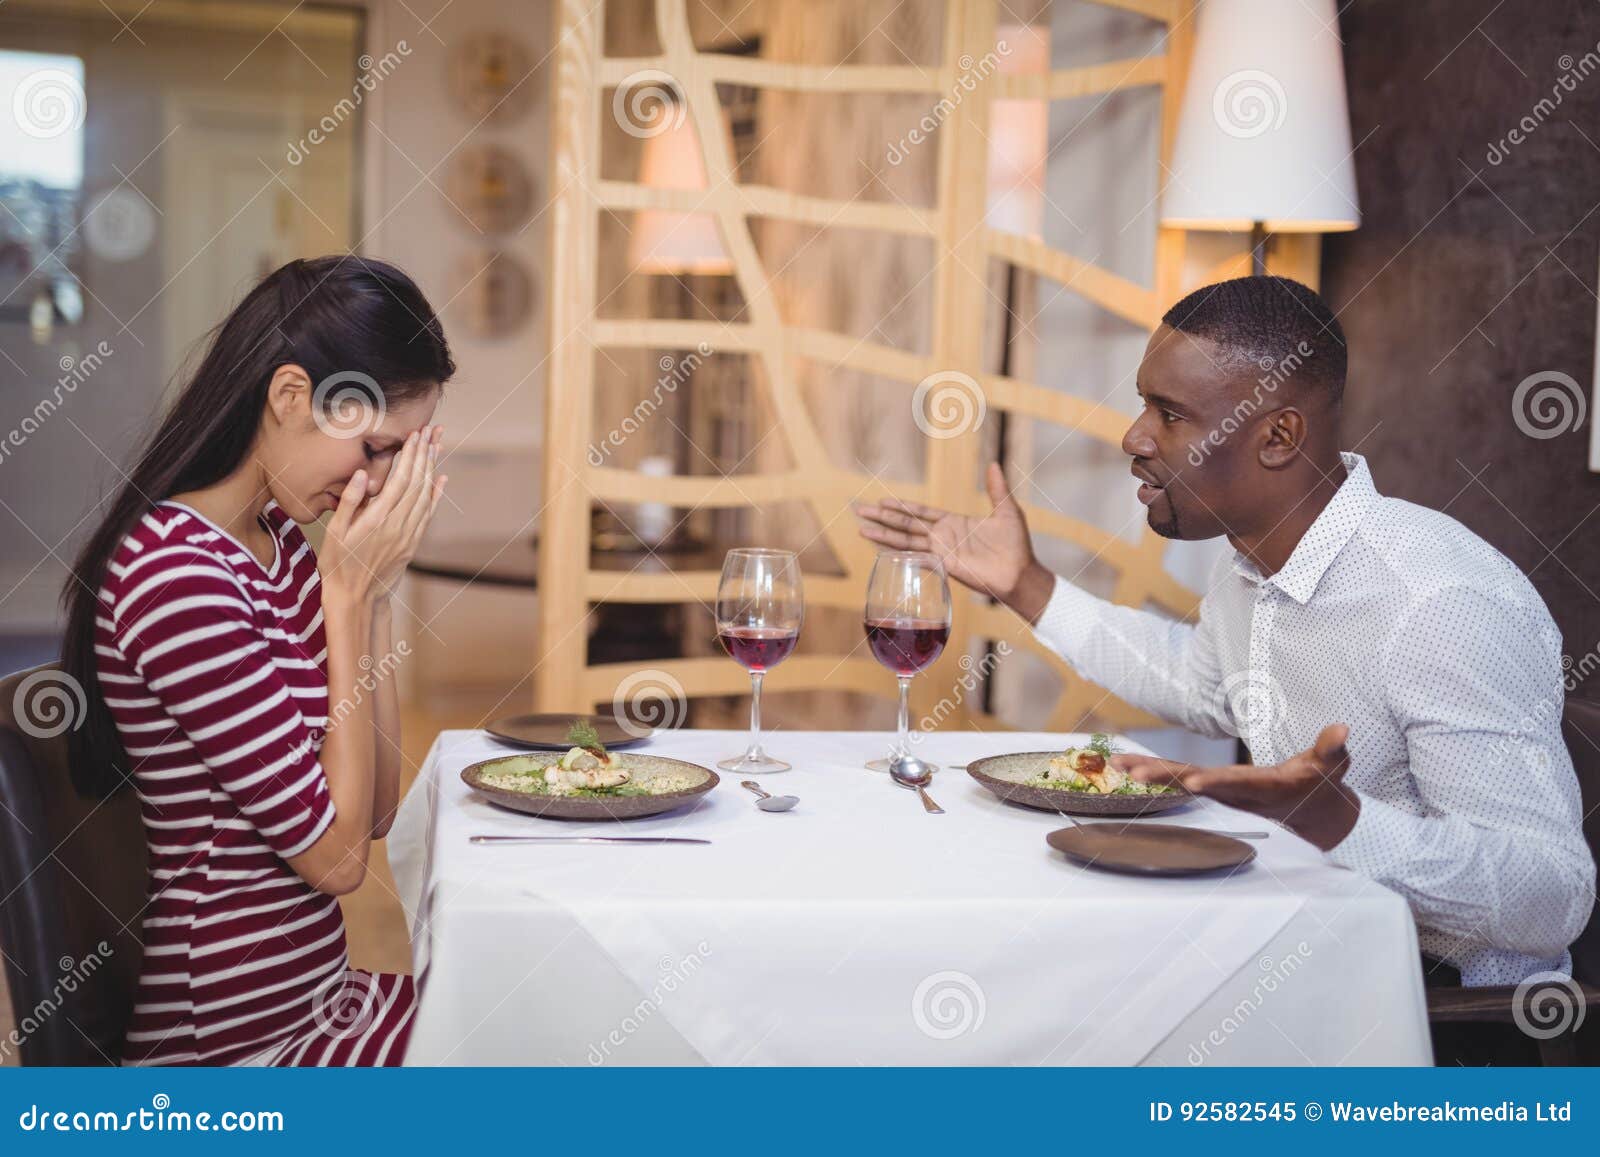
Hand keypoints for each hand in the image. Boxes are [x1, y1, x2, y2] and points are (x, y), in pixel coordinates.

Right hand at [318, 425, 446, 606]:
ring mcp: (408, 535)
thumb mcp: (334, 532)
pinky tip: (441, 478)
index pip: (401, 480)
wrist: (356, 600)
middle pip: (418, 483)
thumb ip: (350, 502)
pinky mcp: (412, 544)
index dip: (410, 456)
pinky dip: (436, 494)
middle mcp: (398, 525)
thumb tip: (364, 474)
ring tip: (436, 445)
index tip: (415, 435)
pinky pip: (428, 514)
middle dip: (425, 454)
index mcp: (378, 519)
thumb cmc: (338, 565)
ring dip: (432, 468)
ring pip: (426, 496)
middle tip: (431, 431)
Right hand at [854, 462, 1053, 621]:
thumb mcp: (1007, 511)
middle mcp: (943, 536)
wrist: (1020, 573)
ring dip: (883, 534)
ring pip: (905, 540)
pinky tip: (881, 549)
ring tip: (862, 527)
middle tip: (860, 509)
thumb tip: (993, 463)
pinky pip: (917, 556)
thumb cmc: (1017, 545)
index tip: (882, 500)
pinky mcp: (944, 564)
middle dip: (883, 516)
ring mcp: (941, 551)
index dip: (902, 506)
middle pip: (906, 524)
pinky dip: (899, 552)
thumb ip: (996, 489)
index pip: (921, 512)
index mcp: (954, 522)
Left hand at [1111, 724, 1360, 850]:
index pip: (1238, 784)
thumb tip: (1343, 728)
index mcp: (1264, 787)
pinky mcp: (1211, 784)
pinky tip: (1123, 765)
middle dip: (1167, 778)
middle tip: (1134, 774)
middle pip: (1197, 783)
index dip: (1217, 783)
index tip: (1194, 782)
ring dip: (1149, 774)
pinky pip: (1176, 776)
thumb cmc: (1320, 784)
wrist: (1310, 811)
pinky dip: (1150, 770)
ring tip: (1117, 765)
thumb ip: (1333, 748)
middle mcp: (1235, 791)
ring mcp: (1220, 789)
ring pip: (1180, 780)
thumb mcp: (1332, 766)